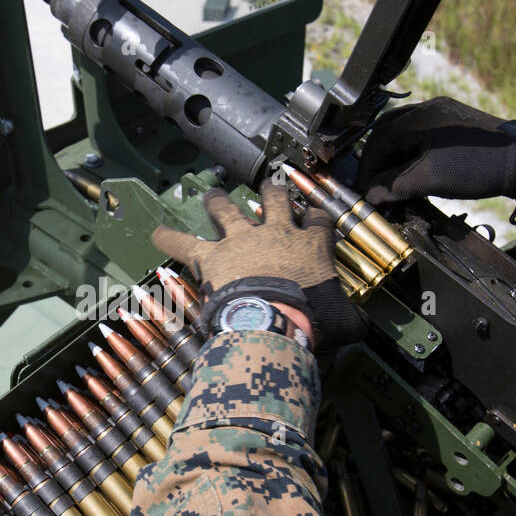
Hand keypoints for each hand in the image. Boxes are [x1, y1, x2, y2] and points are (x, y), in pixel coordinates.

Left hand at [150, 182, 366, 348]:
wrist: (275, 319)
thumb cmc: (312, 321)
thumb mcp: (344, 320)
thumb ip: (352, 318)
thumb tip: (360, 325)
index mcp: (311, 246)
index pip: (317, 222)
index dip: (315, 219)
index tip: (312, 219)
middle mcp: (276, 233)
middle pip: (275, 199)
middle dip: (271, 192)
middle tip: (268, 190)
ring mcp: (241, 240)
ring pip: (228, 208)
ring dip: (219, 200)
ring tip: (213, 194)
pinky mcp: (212, 256)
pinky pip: (183, 242)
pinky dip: (167, 237)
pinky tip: (155, 233)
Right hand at [356, 96, 515, 205]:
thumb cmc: (477, 166)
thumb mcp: (428, 180)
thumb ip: (394, 187)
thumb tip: (369, 196)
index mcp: (419, 117)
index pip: (378, 140)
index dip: (368, 168)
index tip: (365, 189)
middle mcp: (429, 109)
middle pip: (389, 134)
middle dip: (379, 161)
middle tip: (375, 185)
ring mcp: (444, 114)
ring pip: (406, 135)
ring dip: (396, 158)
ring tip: (394, 182)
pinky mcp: (455, 124)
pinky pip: (423, 136)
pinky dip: (412, 154)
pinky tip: (414, 172)